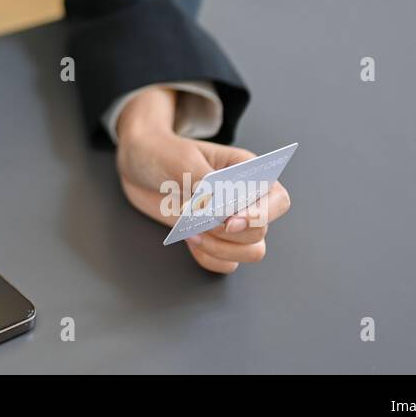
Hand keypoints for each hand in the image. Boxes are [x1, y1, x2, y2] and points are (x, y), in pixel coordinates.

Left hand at [113, 87, 290, 273]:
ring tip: (191, 233)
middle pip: (260, 231)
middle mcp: (246, 198)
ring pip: (251, 252)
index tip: (228, 219)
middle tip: (198, 221)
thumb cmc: (162, 152)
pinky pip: (227, 263)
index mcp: (247, 171)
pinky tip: (188, 240)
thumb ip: (205, 183)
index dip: (259, 215)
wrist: (138, 163)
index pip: (277, 199)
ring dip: (221, 249)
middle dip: (228, 233)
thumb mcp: (181, 161)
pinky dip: (209, 258)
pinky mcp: (214, 237)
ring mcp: (231, 220)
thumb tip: (223, 209)